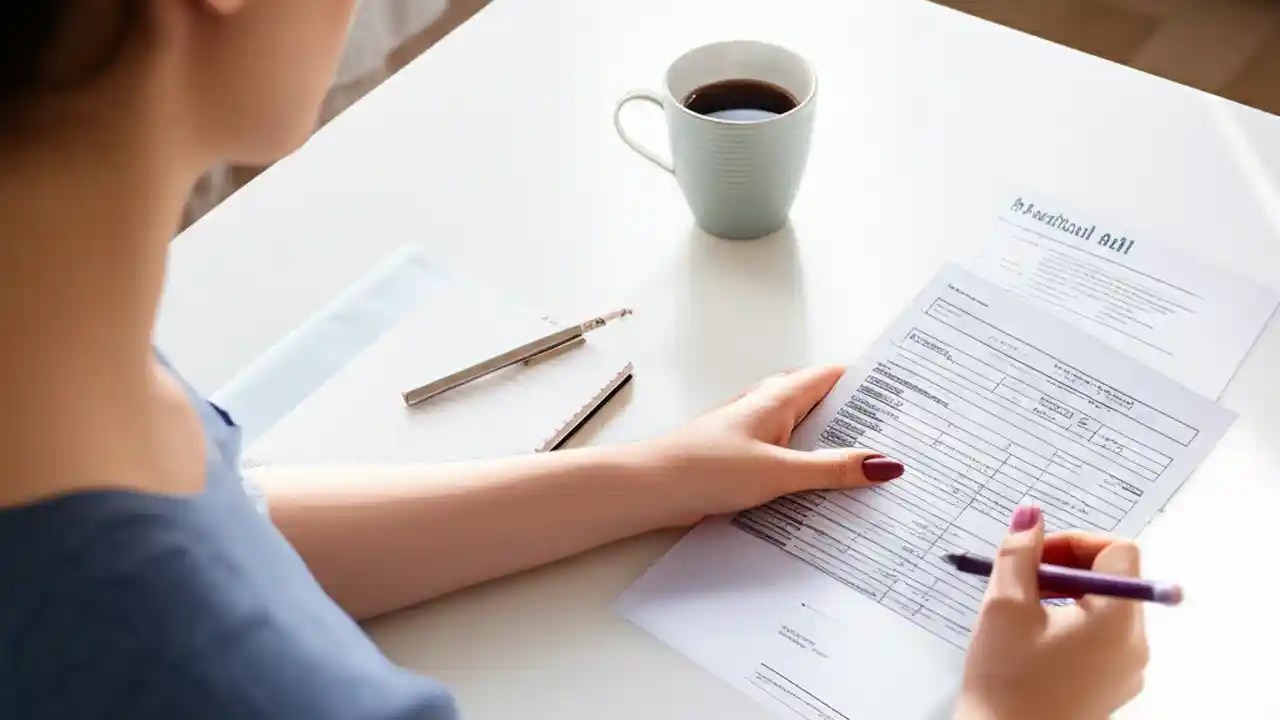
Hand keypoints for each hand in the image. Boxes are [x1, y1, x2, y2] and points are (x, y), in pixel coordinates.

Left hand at [639, 365, 903, 525]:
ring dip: (837, 450)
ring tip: (878, 470)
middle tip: (906, 438)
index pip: (835, 377)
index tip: (907, 393)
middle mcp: (769, 408)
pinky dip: (813, 471)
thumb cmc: (705, 468)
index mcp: (779, 397)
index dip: (870, 383)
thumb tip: (883, 463)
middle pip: (826, 406)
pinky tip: (829, 493)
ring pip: (808, 435)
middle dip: (862, 420)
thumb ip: (832, 469)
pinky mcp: (746, 460)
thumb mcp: (779, 471)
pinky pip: (791, 460)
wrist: (651, 488)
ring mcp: (756, 433)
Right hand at [956, 506, 1148, 719]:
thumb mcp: (1004, 606)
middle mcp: (1135, 644)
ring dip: (1065, 593)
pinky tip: (1031, 636)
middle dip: (1065, 566)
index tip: (1033, 555)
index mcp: (1118, 619)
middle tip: (1019, 576)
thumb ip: (1019, 552)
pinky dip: (1070, 622)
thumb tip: (1030, 513)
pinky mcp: (1111, 687)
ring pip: (1105, 607)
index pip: (1118, 551)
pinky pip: (1100, 638)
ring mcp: (1127, 670)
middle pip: (1113, 578)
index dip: (1074, 541)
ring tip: (1020, 606)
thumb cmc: (1005, 680)